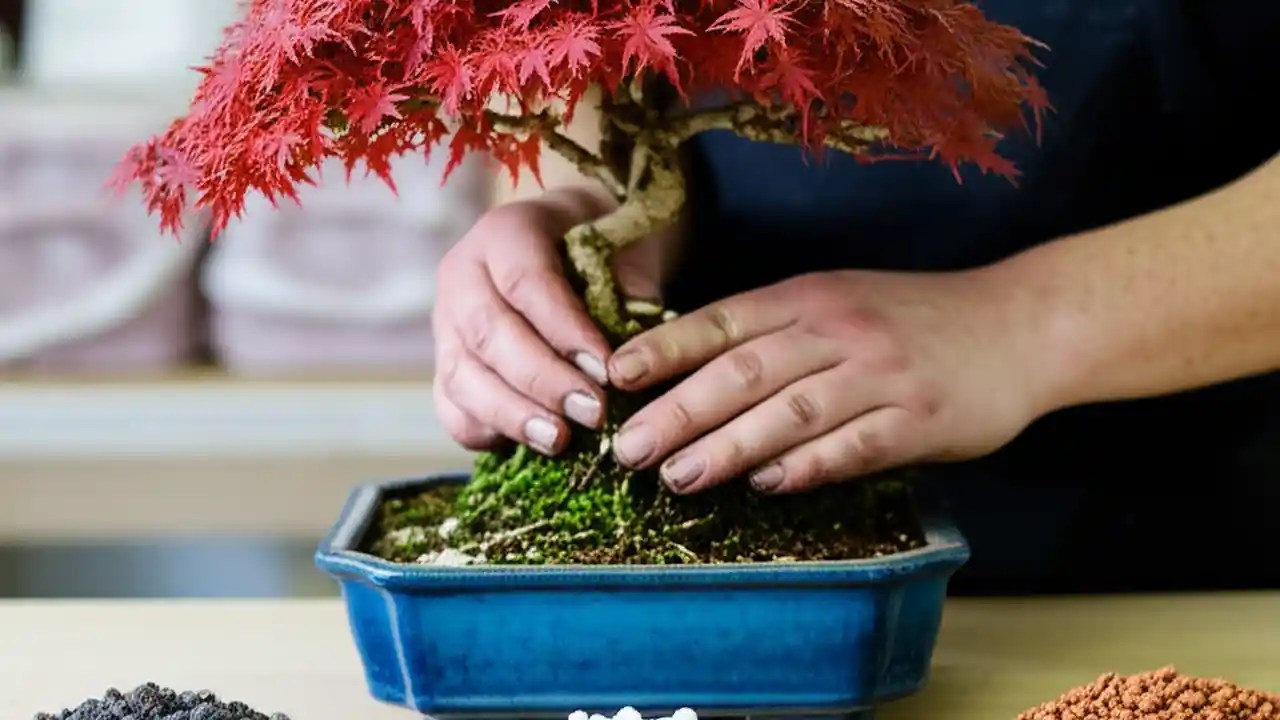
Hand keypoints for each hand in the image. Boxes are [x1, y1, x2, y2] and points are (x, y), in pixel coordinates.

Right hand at [432, 187, 662, 454]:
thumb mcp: (628, 250)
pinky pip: (451, 406)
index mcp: (505, 231)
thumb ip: (627, 295)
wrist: (578, 243)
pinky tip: (527, 444)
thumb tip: (627, 363)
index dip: (563, 330)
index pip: (526, 281)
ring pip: (463, 375)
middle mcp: (463, 273)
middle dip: (542, 381)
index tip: (606, 370)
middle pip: (488, 333)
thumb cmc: (610, 247)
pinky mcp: (446, 363)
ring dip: (512, 414)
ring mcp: (447, 322)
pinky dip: (485, 430)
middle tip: (591, 413)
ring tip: (560, 440)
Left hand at [606, 269, 1051, 493]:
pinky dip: (809, 466)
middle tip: (627, 450)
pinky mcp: (921, 420)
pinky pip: (855, 446)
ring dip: (728, 446)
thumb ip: (773, 332)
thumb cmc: (911, 318)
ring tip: (677, 478)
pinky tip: (768, 485)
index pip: (722, 321)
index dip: (664, 349)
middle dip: (678, 411)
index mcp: (808, 296)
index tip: (613, 377)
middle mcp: (838, 330)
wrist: (1019, 323)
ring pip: (791, 411)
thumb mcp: (838, 301)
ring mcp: (881, 375)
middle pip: (744, 371)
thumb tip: (687, 373)